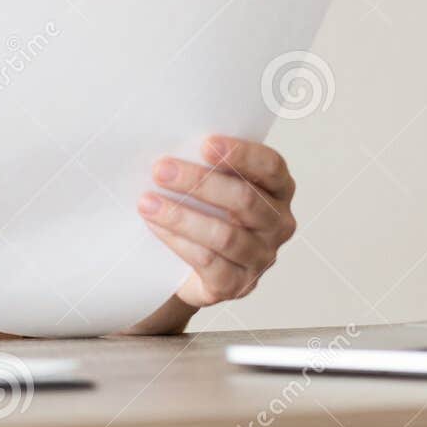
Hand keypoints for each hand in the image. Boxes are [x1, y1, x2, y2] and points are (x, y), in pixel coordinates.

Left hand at [138, 135, 296, 310]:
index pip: (270, 167)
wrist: (192, 265)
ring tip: (147, 202)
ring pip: (225, 235)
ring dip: (181, 216)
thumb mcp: (212, 184)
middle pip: (244, 200)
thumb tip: (169, 142)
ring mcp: (261, 257)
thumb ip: (206, 163)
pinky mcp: (238, 284)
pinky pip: (208, 262)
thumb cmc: (206, 210)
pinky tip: (155, 227)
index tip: (206, 143)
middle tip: (161, 170)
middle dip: (199, 182)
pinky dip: (178, 242)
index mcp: (279, 189)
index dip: (241, 154)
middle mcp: (278, 224)